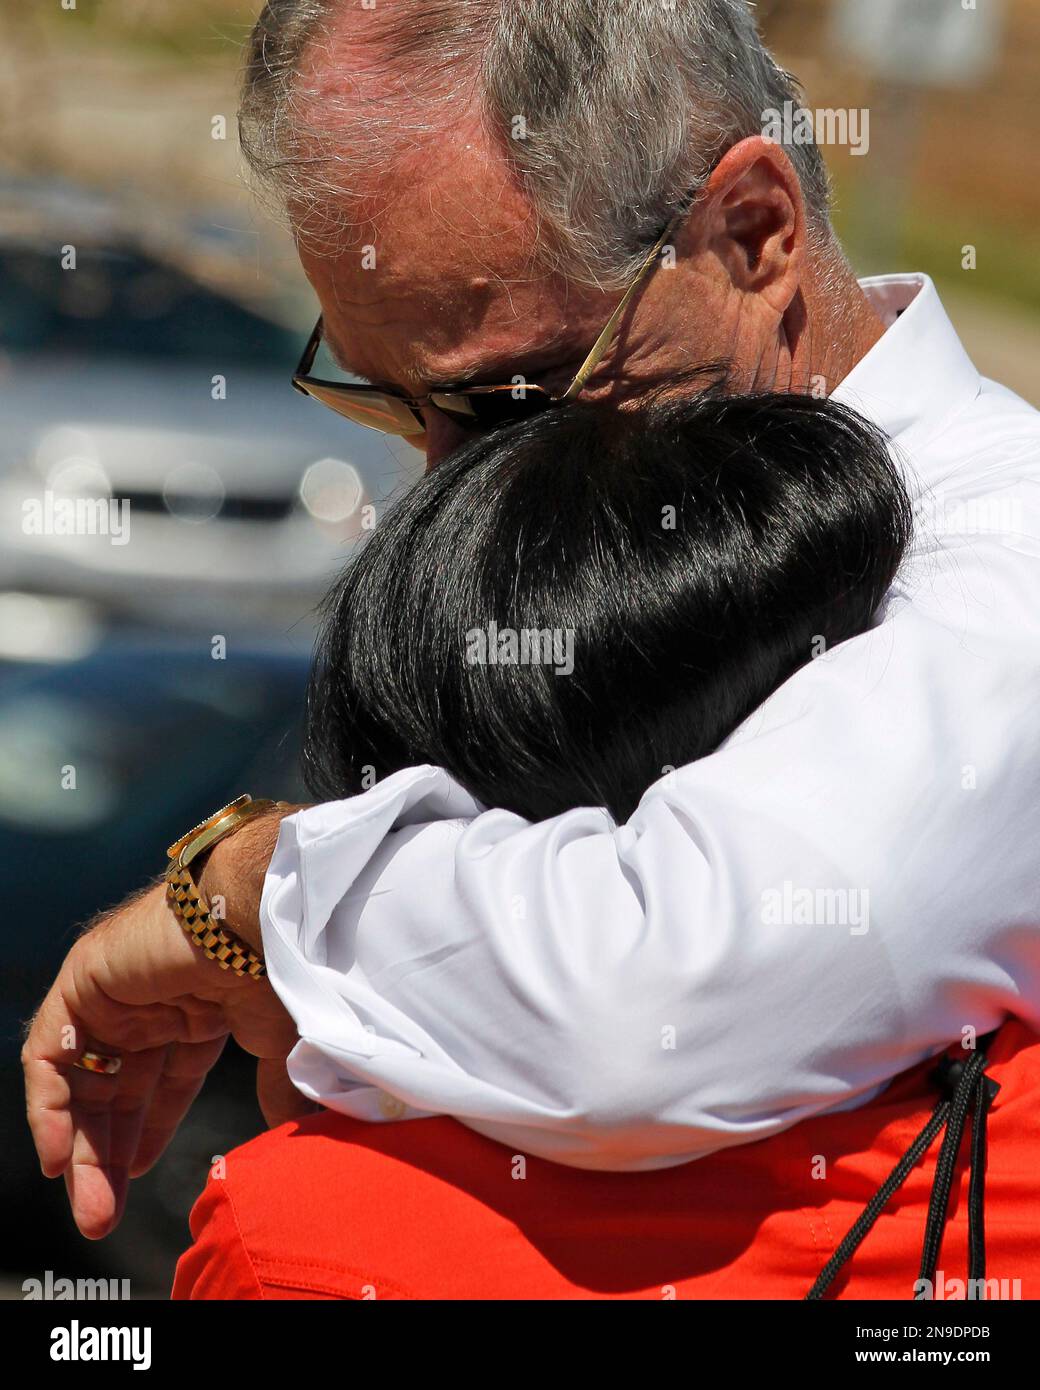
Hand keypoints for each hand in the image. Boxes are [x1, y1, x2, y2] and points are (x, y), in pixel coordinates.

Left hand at [23, 809, 307, 1238]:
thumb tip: (294, 1129)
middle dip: (110, 1155)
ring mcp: (114, 991)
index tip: (139, 1177)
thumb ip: (280, 1086)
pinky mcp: (83, 984)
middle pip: (118, 1090)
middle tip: (105, 1214)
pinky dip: (50, 1109)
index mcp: (196, 1005)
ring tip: (91, 1205)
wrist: (255, 915)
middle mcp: (150, 999)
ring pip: (83, 1081)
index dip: (149, 1131)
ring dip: (81, 1146)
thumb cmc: (279, 969)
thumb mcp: (281, 1042)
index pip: (160, 1080)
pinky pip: (50, 1057)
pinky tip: (59, 1158)